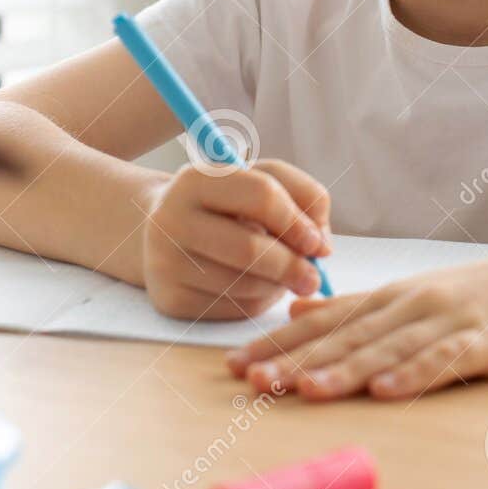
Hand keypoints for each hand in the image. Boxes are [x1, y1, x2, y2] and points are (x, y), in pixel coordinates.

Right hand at [142, 158, 331, 320]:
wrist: (164, 234)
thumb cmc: (224, 204)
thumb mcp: (258, 181)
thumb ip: (302, 195)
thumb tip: (322, 246)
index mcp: (196, 179)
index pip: (262, 195)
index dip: (299, 222)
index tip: (317, 242)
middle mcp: (171, 219)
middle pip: (251, 250)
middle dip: (293, 266)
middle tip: (313, 277)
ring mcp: (166, 262)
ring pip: (244, 285)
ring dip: (277, 286)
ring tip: (280, 276)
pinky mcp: (170, 300)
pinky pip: (232, 309)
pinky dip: (257, 302)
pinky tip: (254, 288)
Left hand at [224, 236, 487, 399]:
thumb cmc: (481, 293)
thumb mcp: (412, 295)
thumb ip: (355, 307)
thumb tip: (294, 312)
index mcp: (390, 297)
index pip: (324, 321)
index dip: (279, 343)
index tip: (235, 363)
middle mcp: (410, 305)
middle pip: (344, 337)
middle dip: (295, 359)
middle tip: (252, 379)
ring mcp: (446, 321)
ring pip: (385, 348)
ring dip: (343, 370)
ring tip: (304, 390)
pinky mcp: (483, 341)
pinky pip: (443, 360)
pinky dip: (412, 374)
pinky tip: (385, 391)